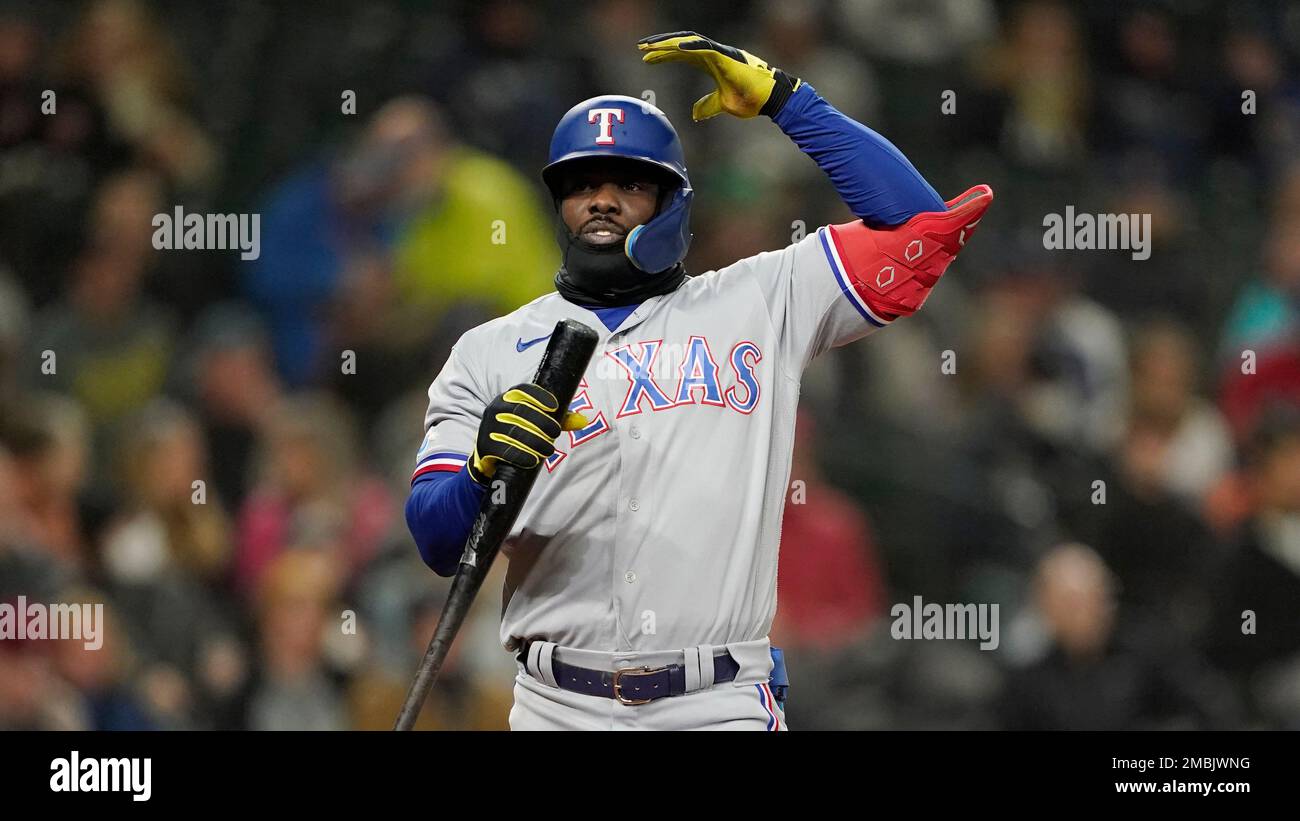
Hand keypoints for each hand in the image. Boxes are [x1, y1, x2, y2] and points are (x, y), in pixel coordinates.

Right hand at [467, 383, 588, 484]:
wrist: (489, 455)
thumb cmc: (519, 433)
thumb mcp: (536, 423)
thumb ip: (559, 420)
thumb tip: (583, 421)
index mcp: (508, 397)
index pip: (523, 390)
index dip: (539, 397)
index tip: (554, 406)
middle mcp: (496, 408)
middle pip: (521, 412)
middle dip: (542, 423)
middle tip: (555, 433)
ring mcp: (488, 427)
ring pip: (514, 432)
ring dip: (535, 442)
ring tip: (548, 450)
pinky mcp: (485, 445)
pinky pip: (505, 450)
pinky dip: (521, 455)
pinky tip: (533, 459)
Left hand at [638, 31, 800, 121]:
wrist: (769, 100)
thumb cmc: (750, 99)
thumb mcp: (721, 104)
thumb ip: (708, 105)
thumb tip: (695, 113)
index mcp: (711, 63)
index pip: (682, 55)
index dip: (664, 56)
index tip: (646, 59)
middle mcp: (712, 54)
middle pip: (681, 45)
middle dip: (660, 46)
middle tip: (640, 47)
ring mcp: (719, 53)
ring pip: (689, 42)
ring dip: (669, 43)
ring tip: (650, 46)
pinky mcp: (726, 56)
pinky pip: (705, 47)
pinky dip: (690, 46)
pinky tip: (675, 47)